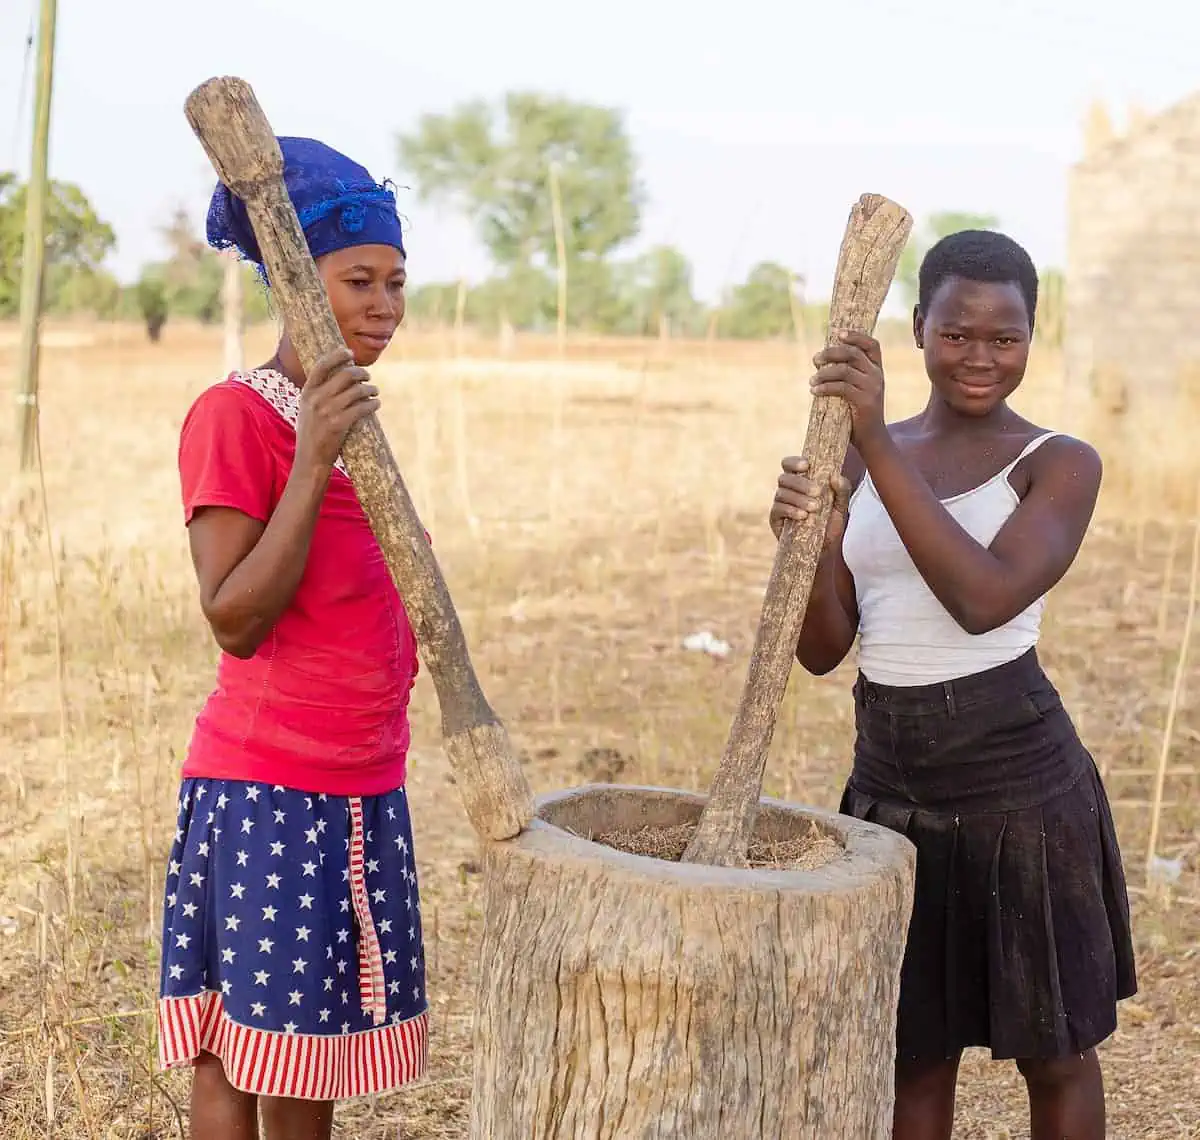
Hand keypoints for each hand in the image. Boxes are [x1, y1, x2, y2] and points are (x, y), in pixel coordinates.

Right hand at [294, 347, 379, 473]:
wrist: (310, 459)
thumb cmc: (312, 434)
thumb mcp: (307, 409)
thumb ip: (319, 393)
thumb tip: (340, 376)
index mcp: (307, 392)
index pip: (322, 365)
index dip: (337, 355)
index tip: (349, 352)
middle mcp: (316, 399)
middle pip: (345, 375)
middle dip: (361, 373)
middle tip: (368, 377)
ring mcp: (328, 411)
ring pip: (357, 390)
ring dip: (370, 389)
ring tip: (374, 392)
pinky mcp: (339, 424)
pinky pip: (362, 407)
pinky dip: (372, 403)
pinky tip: (375, 404)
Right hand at [770, 456, 851, 550]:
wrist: (824, 550)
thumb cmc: (830, 524)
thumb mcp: (841, 507)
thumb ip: (842, 490)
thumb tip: (836, 476)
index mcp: (801, 481)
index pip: (789, 465)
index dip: (794, 462)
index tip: (806, 465)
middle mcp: (787, 490)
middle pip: (784, 478)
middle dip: (801, 483)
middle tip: (817, 492)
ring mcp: (779, 504)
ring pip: (781, 493)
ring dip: (799, 499)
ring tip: (815, 508)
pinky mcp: (775, 519)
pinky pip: (777, 509)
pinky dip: (791, 510)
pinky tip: (803, 516)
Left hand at [809, 331, 886, 448]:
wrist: (871, 439)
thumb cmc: (858, 413)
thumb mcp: (856, 390)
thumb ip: (847, 374)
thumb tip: (821, 360)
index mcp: (877, 369)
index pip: (872, 344)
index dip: (856, 336)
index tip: (838, 334)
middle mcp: (877, 375)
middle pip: (853, 353)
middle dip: (831, 353)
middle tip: (815, 360)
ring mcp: (872, 388)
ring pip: (844, 370)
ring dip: (824, 373)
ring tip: (812, 381)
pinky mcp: (865, 401)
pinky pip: (841, 388)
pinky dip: (824, 387)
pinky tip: (814, 391)